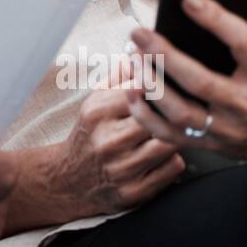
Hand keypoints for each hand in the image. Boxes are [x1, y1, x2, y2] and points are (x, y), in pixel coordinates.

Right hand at [50, 82, 185, 217]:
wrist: (70, 180)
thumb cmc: (89, 135)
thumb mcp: (95, 101)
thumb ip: (119, 77)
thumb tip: (141, 54)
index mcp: (97, 113)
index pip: (141, 90)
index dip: (157, 86)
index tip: (165, 85)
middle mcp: (108, 141)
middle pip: (158, 118)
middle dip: (169, 113)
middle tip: (176, 109)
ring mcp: (122, 169)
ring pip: (169, 144)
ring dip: (175, 136)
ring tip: (168, 133)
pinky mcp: (134, 192)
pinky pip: (173, 168)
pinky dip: (173, 159)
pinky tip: (163, 155)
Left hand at [125, 0, 246, 158]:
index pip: (242, 42)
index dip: (216, 20)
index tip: (189, 0)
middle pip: (201, 82)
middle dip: (165, 56)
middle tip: (139, 33)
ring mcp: (228, 129)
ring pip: (182, 113)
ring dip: (152, 86)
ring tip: (133, 59)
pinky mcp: (212, 144)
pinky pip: (171, 135)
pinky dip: (146, 115)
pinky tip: (131, 90)